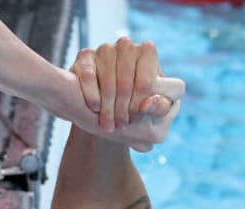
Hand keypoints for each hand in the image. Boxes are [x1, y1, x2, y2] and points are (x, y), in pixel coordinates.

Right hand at [71, 37, 184, 151]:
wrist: (101, 112)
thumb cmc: (135, 113)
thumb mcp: (154, 118)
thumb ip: (159, 109)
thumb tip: (147, 103)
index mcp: (149, 54)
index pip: (148, 79)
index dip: (144, 99)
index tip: (138, 116)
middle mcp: (128, 47)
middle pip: (127, 79)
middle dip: (124, 107)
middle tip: (121, 126)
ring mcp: (106, 49)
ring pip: (108, 77)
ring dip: (108, 104)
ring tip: (108, 124)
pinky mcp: (85, 55)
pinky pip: (89, 74)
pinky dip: (92, 94)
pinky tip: (95, 108)